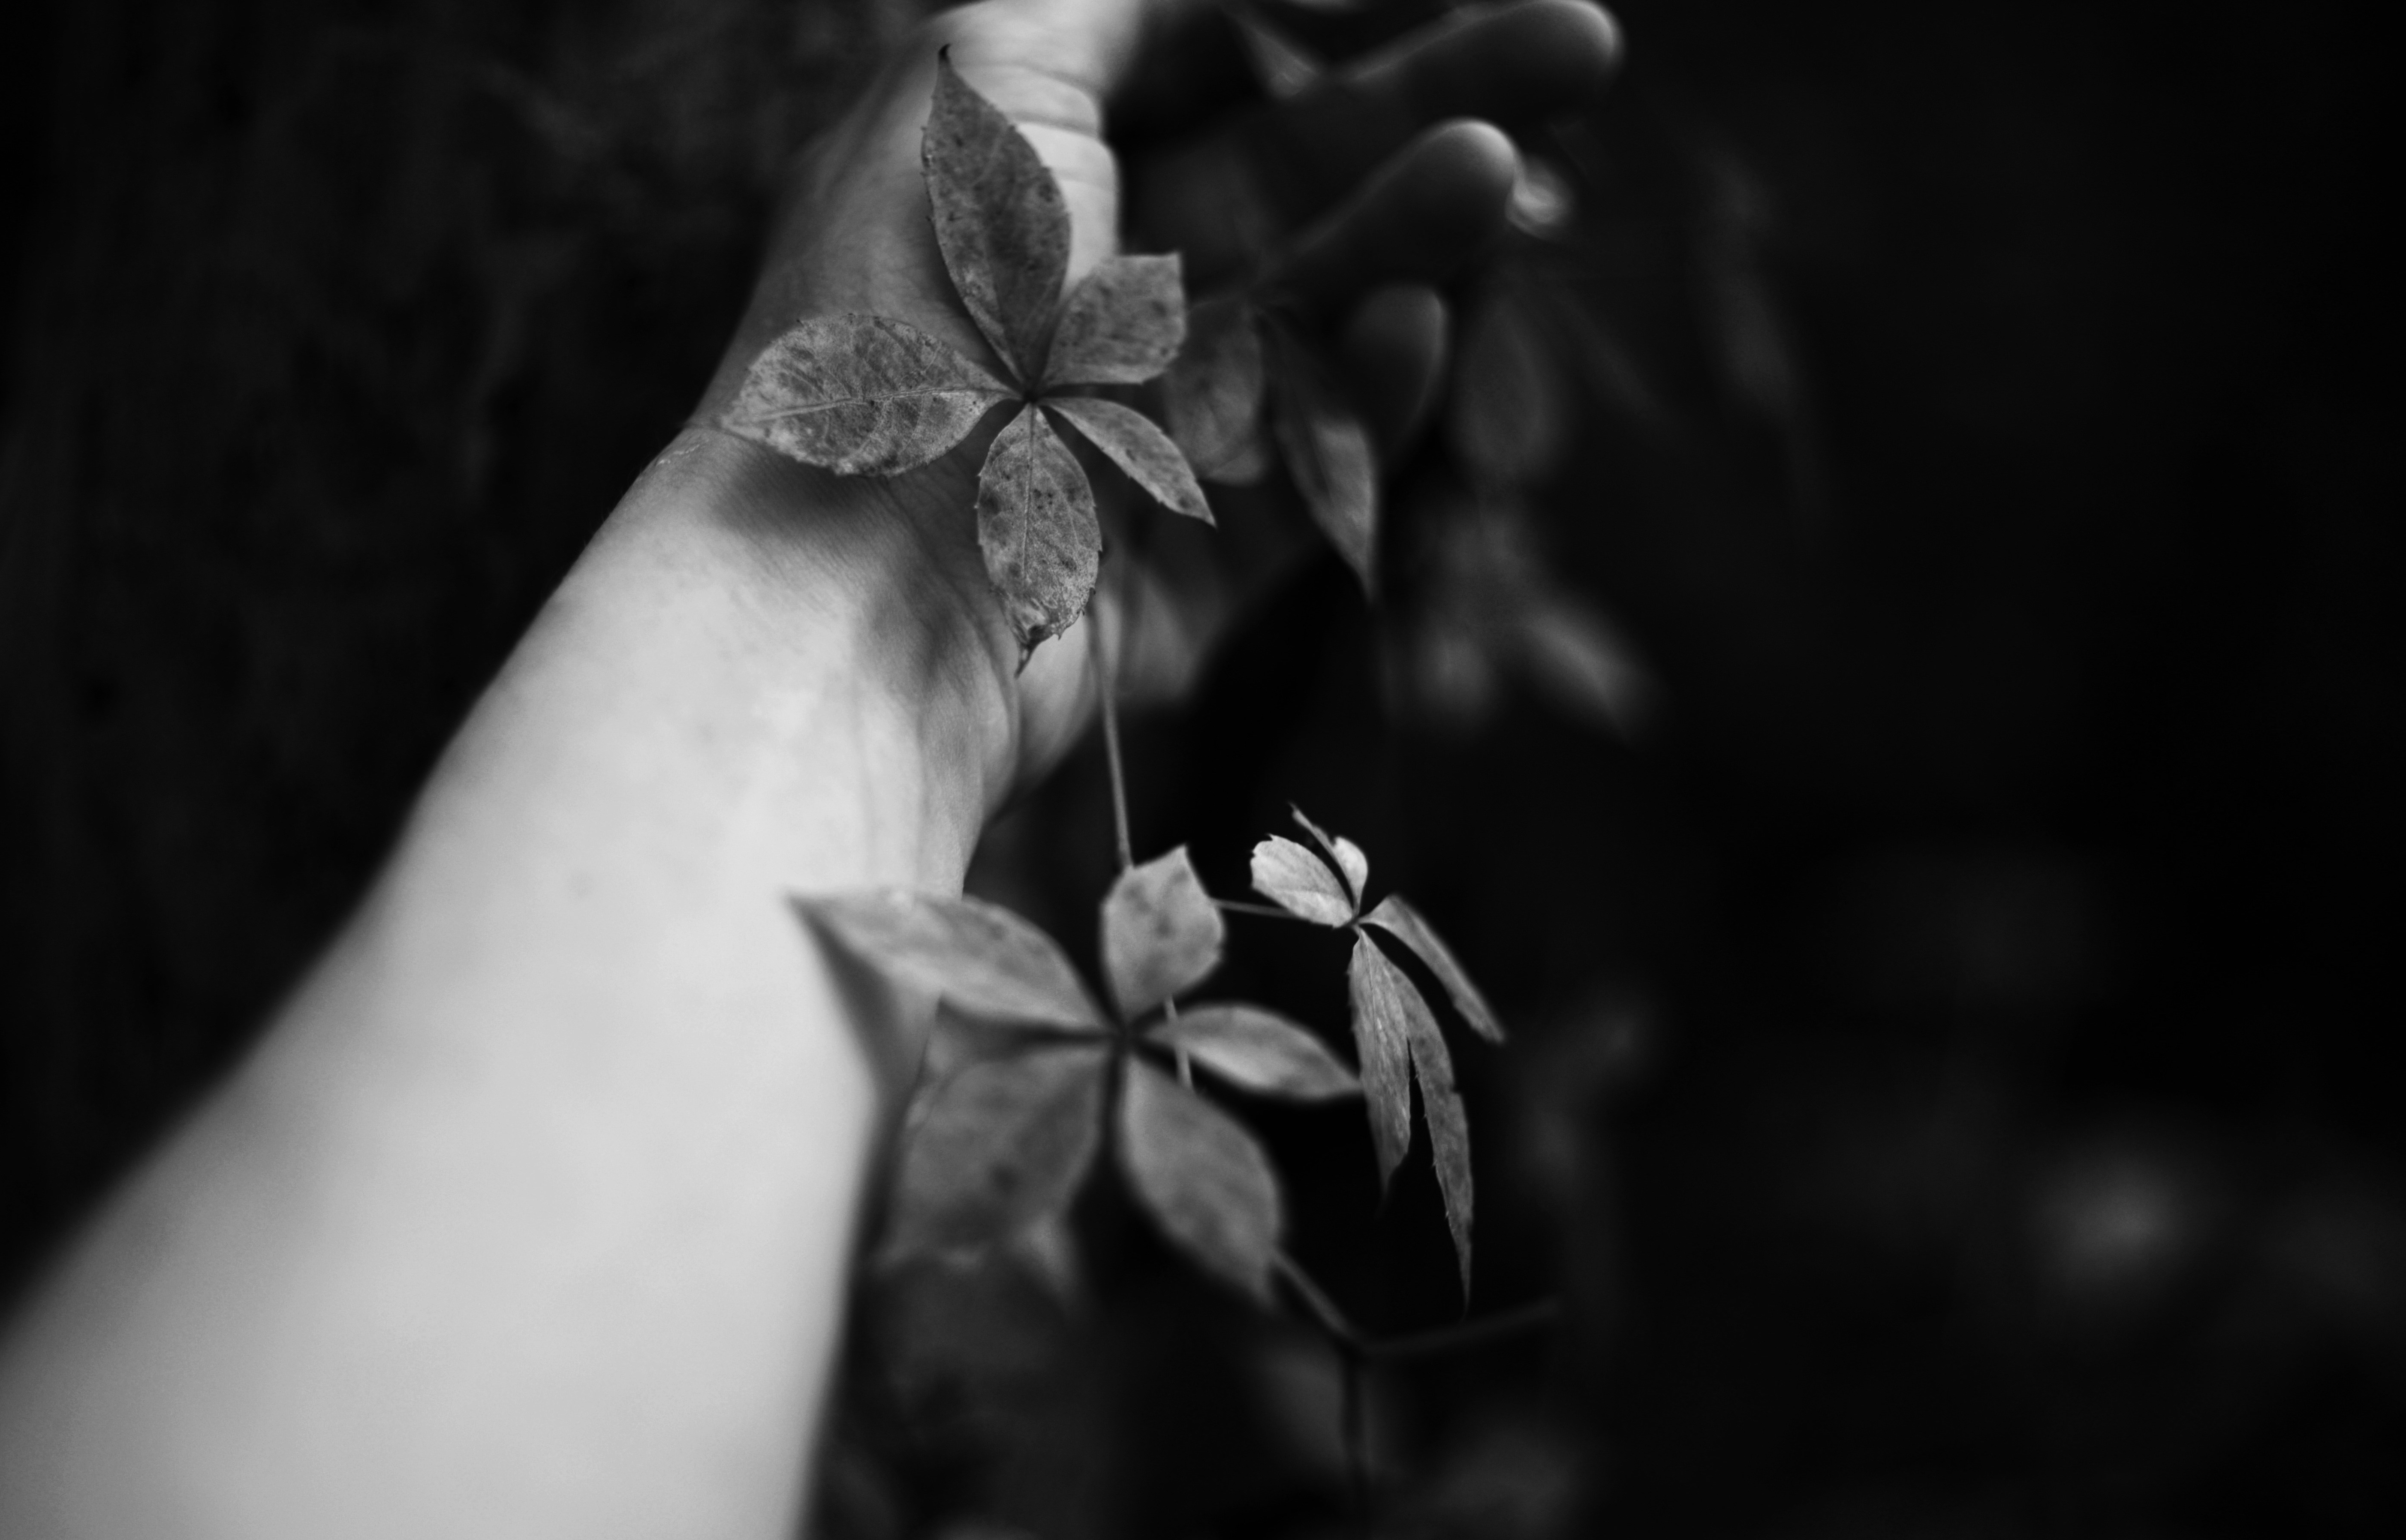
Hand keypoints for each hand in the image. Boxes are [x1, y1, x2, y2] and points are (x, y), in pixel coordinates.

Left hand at [694, 0, 1620, 791]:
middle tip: (1584, 45)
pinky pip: (1311, 477)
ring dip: (1416, 231)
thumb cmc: (901, 313)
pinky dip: (1366, 400)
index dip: (1336, 25)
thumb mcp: (971, 76)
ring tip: (1500, 172)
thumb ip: (1104, 7)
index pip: (1217, 78)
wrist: (853, 584)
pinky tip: (1419, 323)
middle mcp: (1090, 304)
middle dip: (1435, 101)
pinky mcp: (1189, 571)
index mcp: (1034, 180)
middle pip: (1299, 182)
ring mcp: (1143, 441)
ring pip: (1323, 319)